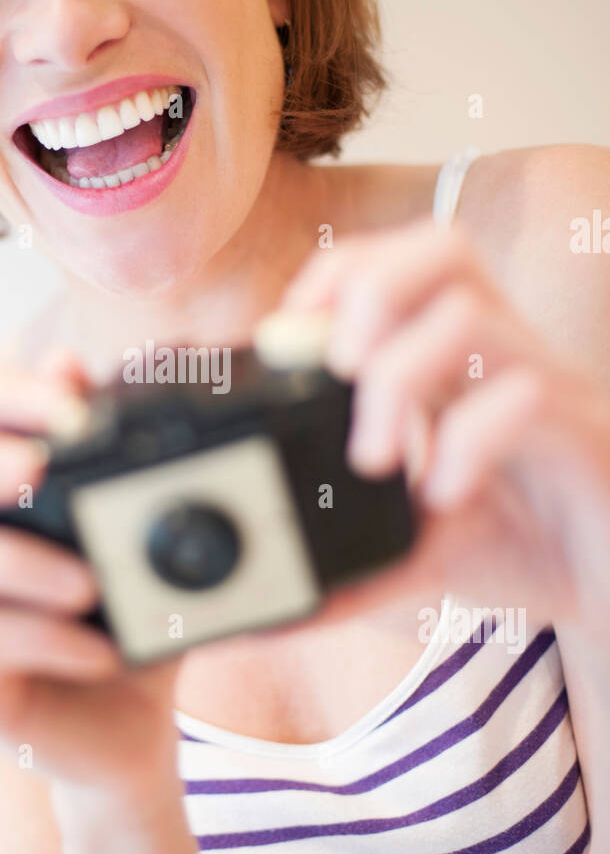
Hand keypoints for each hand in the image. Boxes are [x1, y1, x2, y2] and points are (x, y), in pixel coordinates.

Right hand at [0, 347, 183, 795]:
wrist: (134, 730)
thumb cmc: (127, 621)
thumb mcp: (141, 536)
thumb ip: (119, 458)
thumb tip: (102, 365)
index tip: (70, 395)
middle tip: (37, 470)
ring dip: (10, 557)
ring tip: (89, 582)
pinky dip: (43, 638)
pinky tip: (103, 650)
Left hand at [272, 217, 609, 636]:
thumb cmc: (527, 548)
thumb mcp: (422, 550)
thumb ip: (351, 561)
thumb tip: (275, 605)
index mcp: (461, 358)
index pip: (404, 256)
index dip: (340, 271)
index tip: (288, 338)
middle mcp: (508, 354)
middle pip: (443, 248)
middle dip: (367, 293)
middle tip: (336, 374)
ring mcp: (555, 388)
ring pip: (471, 315)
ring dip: (397, 376)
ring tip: (371, 460)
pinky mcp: (590, 435)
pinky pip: (527, 398)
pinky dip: (466, 440)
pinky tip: (445, 495)